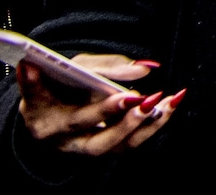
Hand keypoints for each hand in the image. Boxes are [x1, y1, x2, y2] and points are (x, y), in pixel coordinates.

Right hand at [17, 56, 176, 154]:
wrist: (51, 105)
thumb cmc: (60, 81)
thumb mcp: (73, 67)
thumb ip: (104, 66)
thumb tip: (146, 68)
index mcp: (44, 119)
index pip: (69, 118)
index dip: (98, 109)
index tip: (126, 96)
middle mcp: (64, 142)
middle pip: (96, 143)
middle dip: (123, 123)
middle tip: (144, 100)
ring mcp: (85, 150)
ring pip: (118, 147)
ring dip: (145, 125)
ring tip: (165, 102)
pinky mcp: (104, 149)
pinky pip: (130, 142)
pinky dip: (152, 124)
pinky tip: (171, 103)